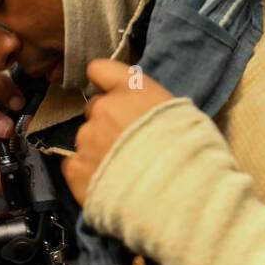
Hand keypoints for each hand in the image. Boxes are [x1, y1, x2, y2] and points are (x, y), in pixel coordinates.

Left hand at [62, 59, 176, 205]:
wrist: (178, 195)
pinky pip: (73, 165)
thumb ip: (153, 105)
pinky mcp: (76, 170)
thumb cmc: (191, 151)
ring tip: (120, 170)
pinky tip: (105, 182)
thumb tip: (144, 110)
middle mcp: (104, 109)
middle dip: (106, 121)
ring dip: (98, 149)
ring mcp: (86, 139)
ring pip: (86, 138)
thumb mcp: (183, 114)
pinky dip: (86, 172)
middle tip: (126, 143)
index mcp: (132, 90)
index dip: (104, 81)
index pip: (100, 69)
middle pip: (94, 108)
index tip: (112, 94)